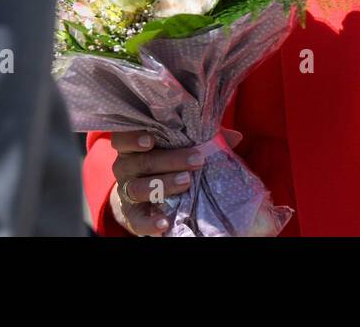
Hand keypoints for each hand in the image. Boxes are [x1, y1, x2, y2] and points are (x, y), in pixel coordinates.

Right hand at [107, 127, 242, 235]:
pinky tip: (164, 223)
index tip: (151, 139)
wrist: (144, 196)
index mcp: (134, 146)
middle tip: (196, 160)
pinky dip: (149, 223)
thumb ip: (203, 139)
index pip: (123, 138)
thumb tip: (235, 136)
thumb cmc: (165, 161)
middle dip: (170, 160)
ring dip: (164, 184)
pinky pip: (137, 220)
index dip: (134, 138)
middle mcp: (126, 167)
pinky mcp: (132, 214)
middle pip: (142, 162)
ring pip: (138, 188)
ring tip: (186, 182)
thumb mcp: (178, 147)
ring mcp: (126, 191)